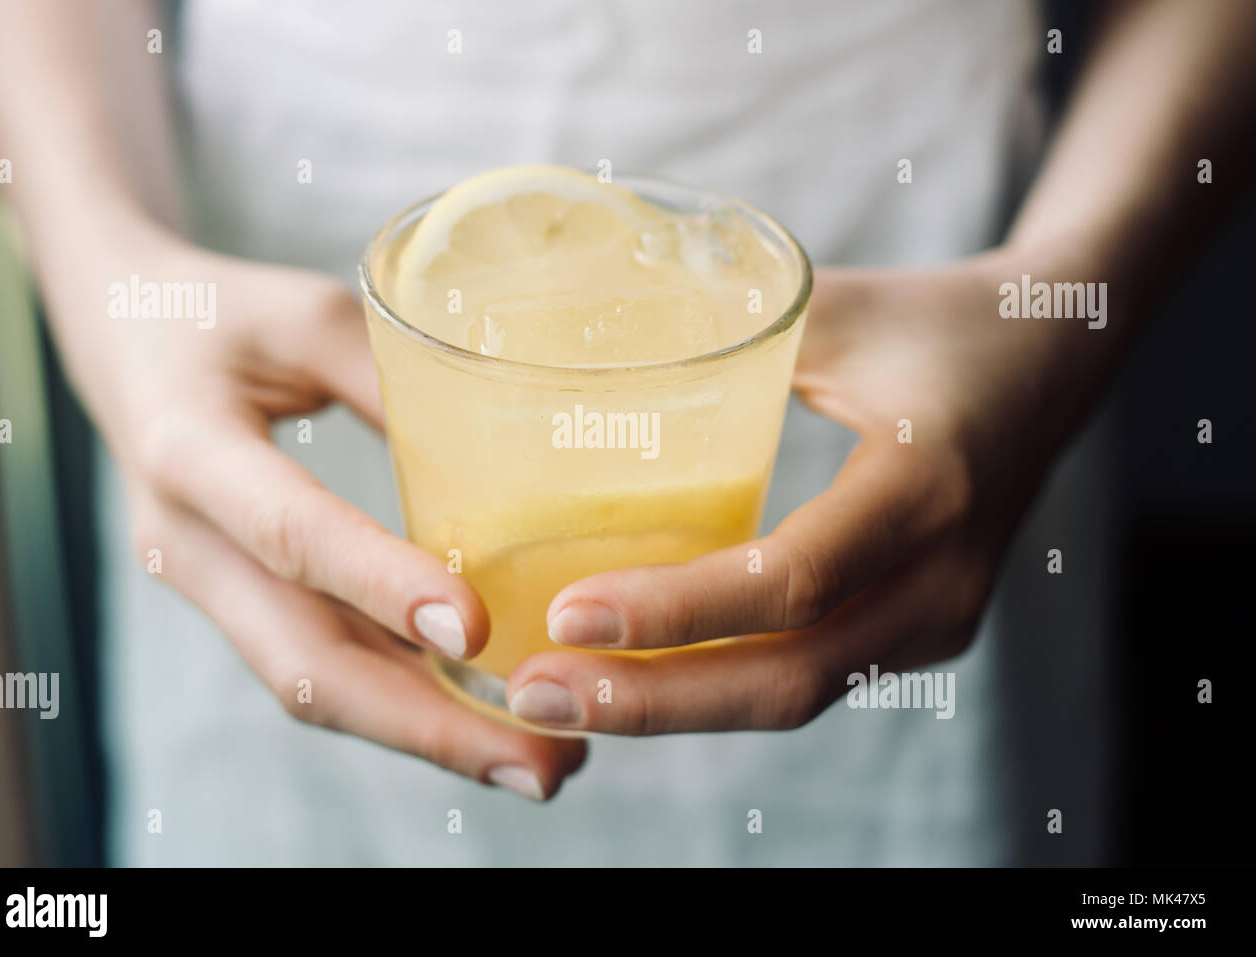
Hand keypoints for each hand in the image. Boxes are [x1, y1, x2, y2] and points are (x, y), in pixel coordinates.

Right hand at [57, 226, 585, 797]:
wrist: (120, 338)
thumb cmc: (220, 316)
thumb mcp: (309, 315)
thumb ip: (400, 379)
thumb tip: (519, 454)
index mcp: (191, 449)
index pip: (290, 532)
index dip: (377, 584)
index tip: (473, 629)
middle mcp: (188, 542)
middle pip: (304, 662)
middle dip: (424, 724)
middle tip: (540, 764)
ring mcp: (209, 586)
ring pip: (315, 685)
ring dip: (425, 735)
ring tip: (536, 762)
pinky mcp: (240, 603)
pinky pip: (321, 663)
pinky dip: (403, 702)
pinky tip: (484, 716)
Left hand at [504, 250, 1094, 732]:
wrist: (1055, 358)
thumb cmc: (936, 321)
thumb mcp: (836, 308)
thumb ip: (725, 326)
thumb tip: (583, 338)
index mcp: (925, 486)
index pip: (793, 579)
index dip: (678, 611)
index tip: (568, 616)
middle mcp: (939, 576)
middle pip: (786, 678)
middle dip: (651, 700)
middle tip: (531, 693)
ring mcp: (936, 618)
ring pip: (794, 694)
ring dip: (673, 708)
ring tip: (556, 699)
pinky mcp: (916, 631)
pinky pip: (809, 676)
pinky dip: (717, 688)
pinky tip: (634, 677)